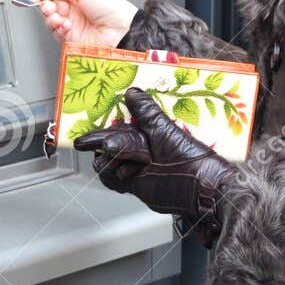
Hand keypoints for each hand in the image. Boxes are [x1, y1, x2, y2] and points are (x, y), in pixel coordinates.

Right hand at [32, 0, 137, 50]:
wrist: (121, 30)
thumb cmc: (111, 9)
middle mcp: (75, 11)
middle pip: (51, 8)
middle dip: (47, 6)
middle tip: (48, 6)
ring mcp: (74, 26)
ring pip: (52, 21)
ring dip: (51, 18)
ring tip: (57, 17)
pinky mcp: (72, 39)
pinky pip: (57, 33)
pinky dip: (57, 28)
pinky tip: (64, 24)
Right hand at [73, 86, 235, 247]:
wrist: (201, 192)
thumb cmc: (191, 160)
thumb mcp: (167, 131)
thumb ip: (147, 112)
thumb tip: (132, 92)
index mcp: (151, 132)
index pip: (122, 126)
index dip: (104, 127)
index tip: (89, 128)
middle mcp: (142, 149)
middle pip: (113, 143)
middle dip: (99, 141)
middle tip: (83, 142)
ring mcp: (138, 168)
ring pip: (110, 162)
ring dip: (110, 160)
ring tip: (119, 159)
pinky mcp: (136, 186)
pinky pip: (114, 180)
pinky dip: (111, 176)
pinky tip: (118, 173)